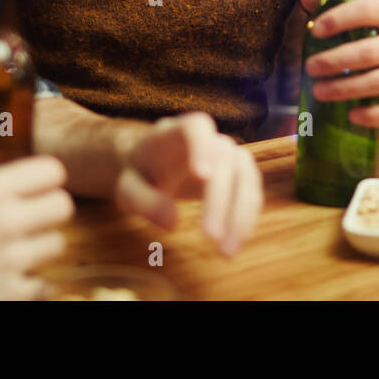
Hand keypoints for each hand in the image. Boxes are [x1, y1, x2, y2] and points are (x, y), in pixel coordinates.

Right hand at [0, 156, 73, 299]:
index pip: (52, 170)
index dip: (47, 176)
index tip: (39, 182)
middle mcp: (6, 222)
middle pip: (64, 206)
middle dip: (50, 210)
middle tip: (35, 216)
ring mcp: (11, 261)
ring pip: (57, 245)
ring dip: (42, 246)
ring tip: (22, 248)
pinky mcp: (10, 296)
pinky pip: (44, 284)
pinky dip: (33, 282)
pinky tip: (14, 278)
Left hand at [113, 112, 262, 256]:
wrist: (153, 164)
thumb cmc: (140, 173)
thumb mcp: (127, 187)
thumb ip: (143, 200)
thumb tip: (171, 223)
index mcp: (175, 133)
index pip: (196, 127)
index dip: (203, 147)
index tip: (203, 176)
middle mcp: (209, 139)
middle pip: (224, 160)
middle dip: (220, 200)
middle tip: (209, 238)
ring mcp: (228, 154)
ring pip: (246, 175)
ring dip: (241, 214)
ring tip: (227, 252)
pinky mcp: (239, 174)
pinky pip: (250, 192)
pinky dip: (246, 219)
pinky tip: (235, 244)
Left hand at [299, 0, 378, 125]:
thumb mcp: (376, 16)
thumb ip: (341, 4)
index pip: (368, 9)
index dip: (338, 19)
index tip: (314, 31)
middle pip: (369, 52)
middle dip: (334, 61)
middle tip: (310, 67)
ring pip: (377, 83)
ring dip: (343, 89)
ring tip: (318, 91)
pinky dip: (372, 116)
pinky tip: (351, 115)